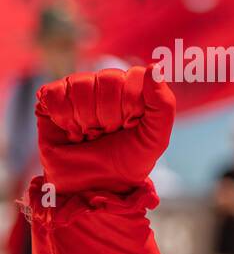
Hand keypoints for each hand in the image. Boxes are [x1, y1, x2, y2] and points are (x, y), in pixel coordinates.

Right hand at [36, 65, 175, 195]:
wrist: (94, 185)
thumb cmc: (128, 161)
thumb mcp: (155, 138)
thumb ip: (163, 105)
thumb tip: (155, 67)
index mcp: (134, 89)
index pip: (134, 76)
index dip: (131, 104)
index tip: (128, 125)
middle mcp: (106, 84)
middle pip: (107, 80)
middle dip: (109, 114)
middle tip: (107, 132)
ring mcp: (77, 90)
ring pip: (80, 85)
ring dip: (86, 118)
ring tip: (89, 133)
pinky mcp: (51, 100)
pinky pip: (54, 93)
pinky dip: (63, 117)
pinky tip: (71, 131)